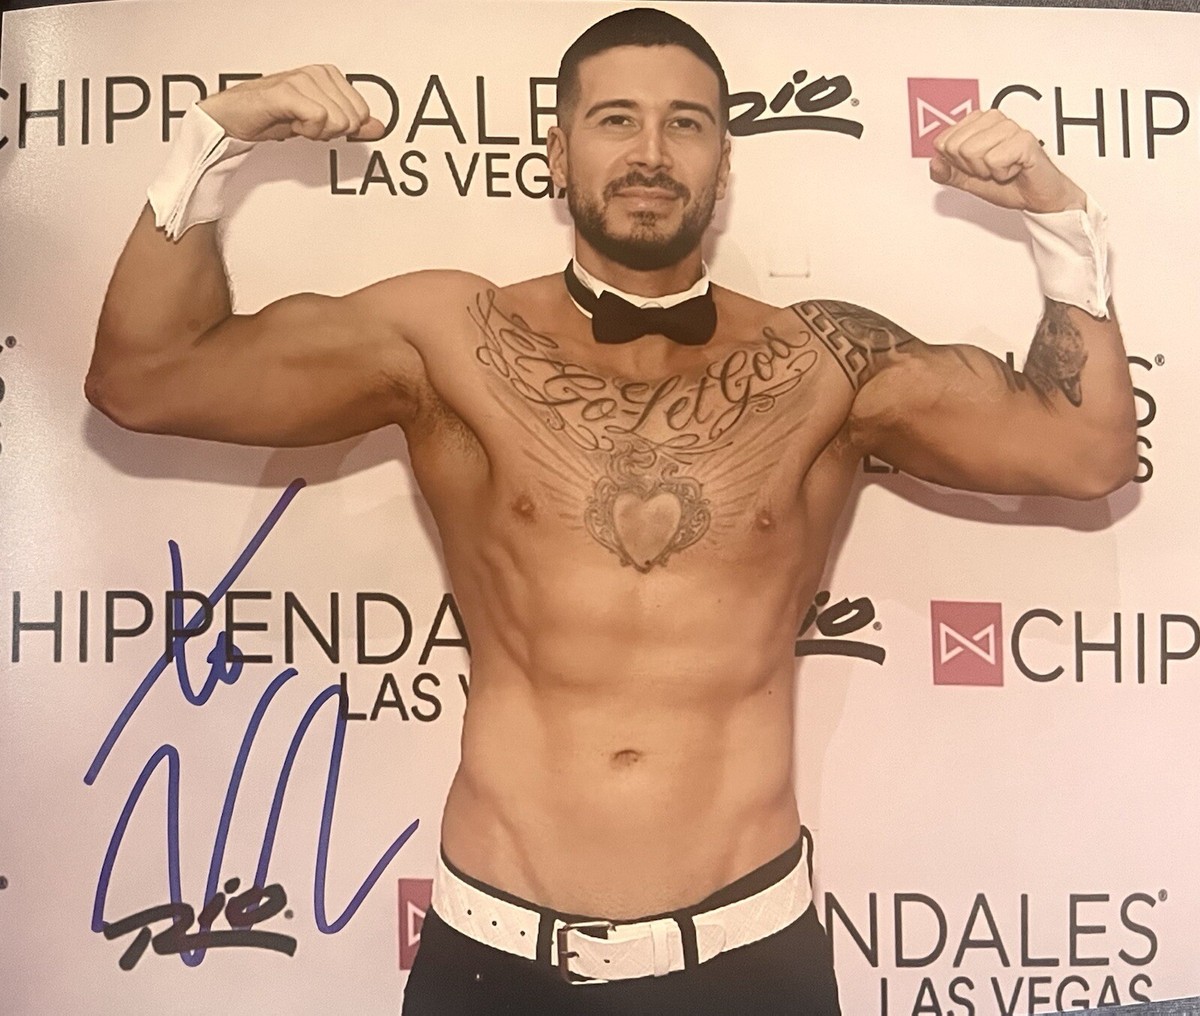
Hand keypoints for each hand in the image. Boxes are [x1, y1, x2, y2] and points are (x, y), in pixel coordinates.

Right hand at [197, 65, 385, 142]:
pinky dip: (307, 129)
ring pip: (337, 120)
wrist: (235, 118)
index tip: (319, 123)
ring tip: (296, 121)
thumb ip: (351, 124)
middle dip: (330, 131)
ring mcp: (303, 80)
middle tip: (305, 124)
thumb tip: (378, 127)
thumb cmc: (273, 115)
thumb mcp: (320, 123)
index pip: (362, 113)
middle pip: (352, 119)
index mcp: (328, 76)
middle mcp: (318, 74)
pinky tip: (291, 121)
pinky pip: (319, 118)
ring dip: (315, 131)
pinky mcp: (288, 91)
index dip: (342, 128)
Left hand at [930, 109, 1084, 212]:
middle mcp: (992, 119)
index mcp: (976, 123)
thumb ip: (946, 172)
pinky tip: (1014, 169)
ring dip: (987, 171)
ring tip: (1003, 169)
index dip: (956, 163)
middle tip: (990, 170)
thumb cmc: (1008, 184)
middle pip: (956, 147)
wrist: (1036, 197)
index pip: (943, 142)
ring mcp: (1009, 127)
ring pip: (972, 152)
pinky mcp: (1024, 139)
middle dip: (970, 168)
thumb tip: (934, 162)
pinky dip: (1002, 173)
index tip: (975, 167)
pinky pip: (994, 160)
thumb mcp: (967, 180)